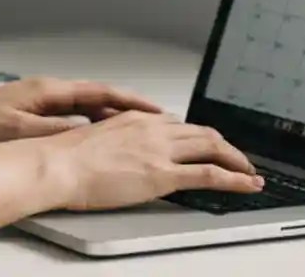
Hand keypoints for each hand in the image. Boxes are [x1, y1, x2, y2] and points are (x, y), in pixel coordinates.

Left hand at [0, 77, 165, 149]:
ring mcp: (40, 99)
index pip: (100, 91)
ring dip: (109, 115)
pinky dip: (88, 122)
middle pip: (97, 97)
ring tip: (135, 129)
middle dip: (127, 107)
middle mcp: (48, 89)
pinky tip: (95, 136)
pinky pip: (70, 114)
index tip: (155, 109)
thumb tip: (86, 132)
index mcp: (49, 89)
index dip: (130, 100)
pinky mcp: (31, 110)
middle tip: (155, 120)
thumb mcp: (19, 129)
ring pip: (85, 106)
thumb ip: (54, 130)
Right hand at [41, 110, 263, 211]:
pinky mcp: (163, 174)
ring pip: (213, 148)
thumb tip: (124, 154)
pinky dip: (235, 179)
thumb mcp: (96, 140)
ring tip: (249, 173)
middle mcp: (153, 128)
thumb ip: (117, 142)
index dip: (200, 137)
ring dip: (237, 160)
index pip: (179, 125)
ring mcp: (160, 150)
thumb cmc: (64, 158)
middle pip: (203, 133)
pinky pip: (210, 175)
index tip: (208, 145)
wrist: (55, 165)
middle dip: (226, 146)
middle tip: (238, 159)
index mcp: (136, 118)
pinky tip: (247, 185)